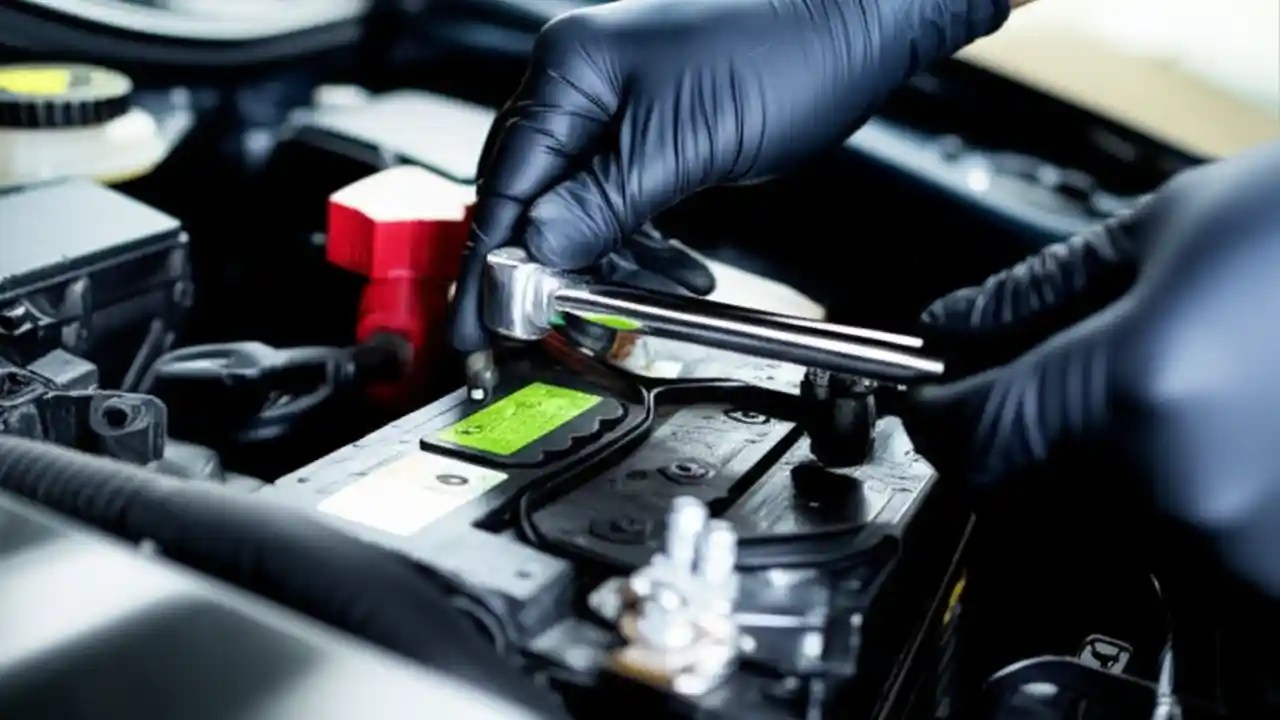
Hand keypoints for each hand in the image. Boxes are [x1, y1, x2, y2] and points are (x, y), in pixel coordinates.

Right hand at [449, 0, 1012, 351]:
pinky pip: (622, 199)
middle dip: (544, 265)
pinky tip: (671, 271)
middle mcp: (583, 84)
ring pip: (580, 205)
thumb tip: (538, 248)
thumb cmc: (782, 52)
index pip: (507, 184)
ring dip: (605, 260)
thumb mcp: (683, 144)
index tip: (477, 321)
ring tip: (639, 296)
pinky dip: (639, 242)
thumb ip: (602, 203)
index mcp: (571, 71)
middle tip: (542, 323)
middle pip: (533, 195)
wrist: (856, 25)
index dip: (490, 261)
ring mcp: (618, 107)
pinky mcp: (654, 130)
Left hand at [905, 141, 1279, 597]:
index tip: (935, 395)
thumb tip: (958, 327)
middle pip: (1023, 491)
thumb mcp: (1174, 230)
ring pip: (1102, 521)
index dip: (937, 412)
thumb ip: (1037, 294)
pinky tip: (1225, 431)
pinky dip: (1179, 497)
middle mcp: (1185, 493)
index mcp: (1137, 392)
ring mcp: (1248, 551)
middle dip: (1016, 436)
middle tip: (1062, 375)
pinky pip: (1187, 546)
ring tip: (1182, 388)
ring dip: (1105, 465)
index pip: (970, 438)